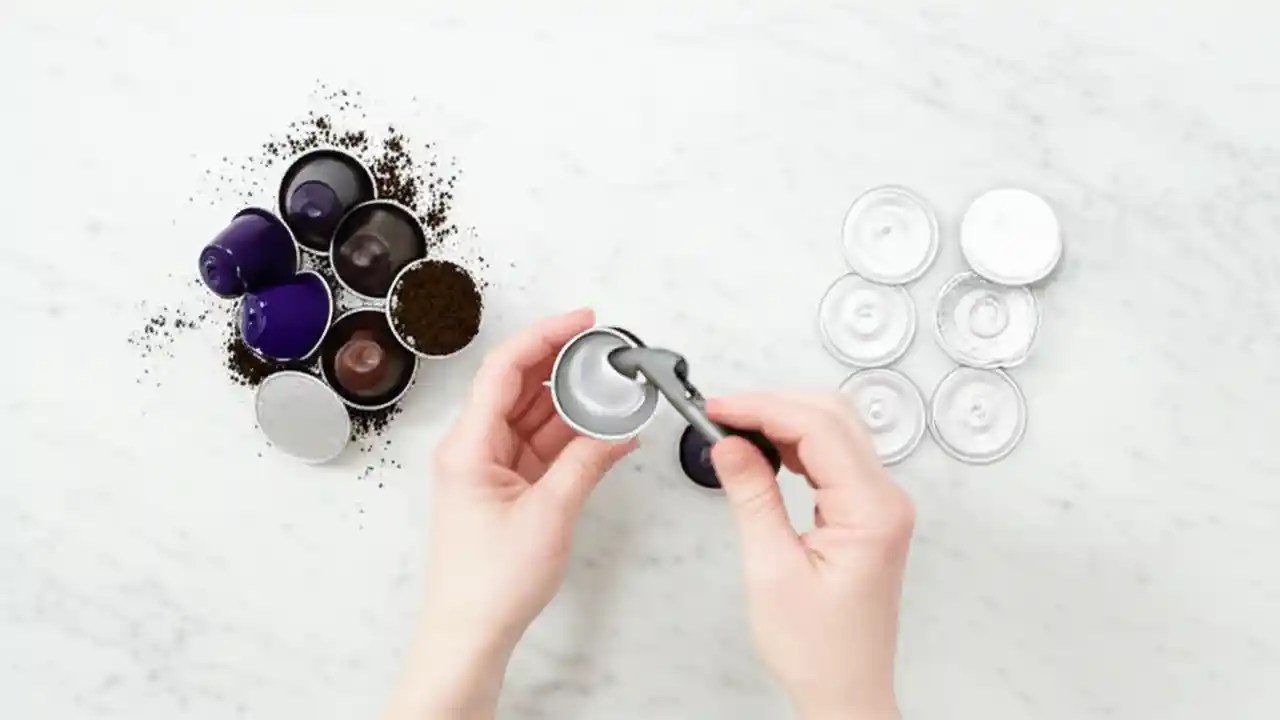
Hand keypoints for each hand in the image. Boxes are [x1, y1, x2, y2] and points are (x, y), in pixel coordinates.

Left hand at [383, 309, 636, 719]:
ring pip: (533, 416)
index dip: (544, 337)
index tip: (582, 320)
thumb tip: (619, 431)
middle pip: (519, 386)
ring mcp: (490, 468)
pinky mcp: (506, 488)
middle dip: (563, 364)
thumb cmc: (491, 582)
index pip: (505, 370)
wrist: (471, 633)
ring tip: (612, 387)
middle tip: (606, 350)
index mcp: (469, 446)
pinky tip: (605, 430)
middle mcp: (475, 449)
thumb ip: (587, 463)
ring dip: (571, 401)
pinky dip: (571, 437)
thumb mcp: (551, 514)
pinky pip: (541, 447)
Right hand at [708, 393, 913, 719]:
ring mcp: (880, 506)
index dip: (763, 408)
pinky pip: (834, 460)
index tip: (719, 409)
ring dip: (784, 423)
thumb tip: (729, 444)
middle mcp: (886, 501)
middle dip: (773, 406)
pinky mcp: (867, 514)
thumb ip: (752, 496)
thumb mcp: (772, 568)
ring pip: (834, 432)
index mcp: (871, 511)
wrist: (845, 691)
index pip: (818, 429)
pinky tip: (763, 453)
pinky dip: (796, 447)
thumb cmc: (818, 649)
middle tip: (721, 415)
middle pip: (832, 418)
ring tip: (734, 432)